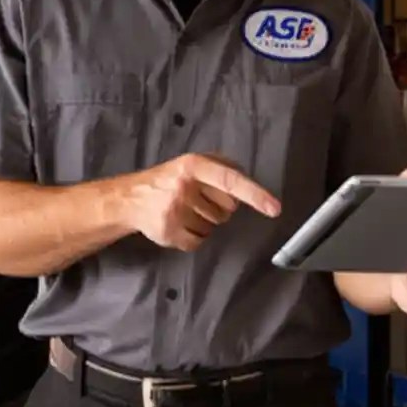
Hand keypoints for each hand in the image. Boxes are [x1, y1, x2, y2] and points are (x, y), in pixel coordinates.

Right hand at [125, 153, 280, 251]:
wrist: (131, 199)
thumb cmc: (170, 179)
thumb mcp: (192, 163)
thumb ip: (221, 166)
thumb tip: (249, 180)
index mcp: (193, 165)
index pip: (231, 180)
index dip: (255, 194)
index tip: (274, 208)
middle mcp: (184, 186)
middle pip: (227, 210)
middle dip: (219, 208)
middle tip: (199, 200)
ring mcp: (175, 211)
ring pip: (213, 228)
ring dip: (205, 223)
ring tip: (186, 211)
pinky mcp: (168, 232)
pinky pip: (198, 242)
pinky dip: (194, 238)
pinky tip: (180, 225)